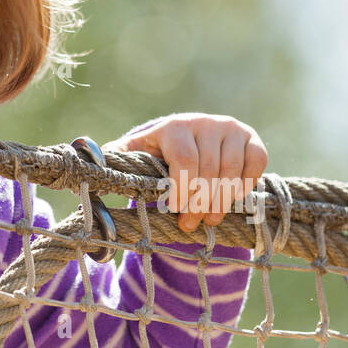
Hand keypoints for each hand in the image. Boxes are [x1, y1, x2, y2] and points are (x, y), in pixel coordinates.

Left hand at [109, 113, 267, 232]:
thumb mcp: (136, 154)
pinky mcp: (250, 136)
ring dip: (222, 201)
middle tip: (192, 225)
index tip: (177, 212)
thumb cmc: (158, 153)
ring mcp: (229, 127)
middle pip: (208, 170)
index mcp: (173, 126)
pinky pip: (256, 161)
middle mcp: (203, 122)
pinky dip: (247, 183)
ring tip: (211, 220)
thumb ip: (115, 158)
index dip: (182, 189)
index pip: (183, 160)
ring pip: (231, 171)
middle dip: (200, 203)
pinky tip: (234, 198)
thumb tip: (90, 161)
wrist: (190, 138)